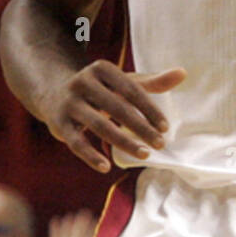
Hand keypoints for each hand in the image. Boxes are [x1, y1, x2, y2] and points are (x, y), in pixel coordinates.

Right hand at [41, 61, 185, 172]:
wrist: (52, 92)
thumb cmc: (98, 89)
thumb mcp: (121, 82)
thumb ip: (151, 81)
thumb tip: (183, 73)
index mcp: (102, 69)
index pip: (131, 90)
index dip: (149, 109)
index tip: (165, 127)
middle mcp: (83, 83)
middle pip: (118, 108)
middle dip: (141, 128)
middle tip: (161, 144)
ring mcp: (69, 103)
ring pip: (99, 125)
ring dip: (124, 142)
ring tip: (145, 155)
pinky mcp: (59, 123)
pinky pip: (76, 142)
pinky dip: (90, 156)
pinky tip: (106, 167)